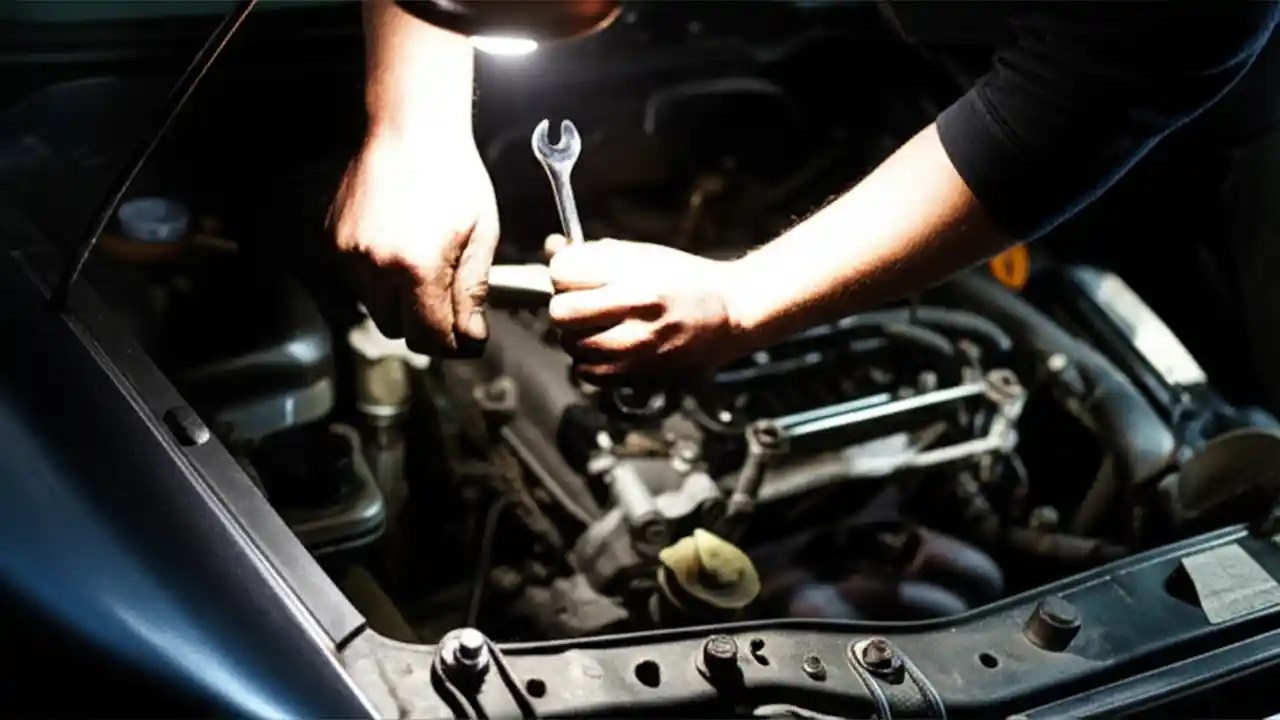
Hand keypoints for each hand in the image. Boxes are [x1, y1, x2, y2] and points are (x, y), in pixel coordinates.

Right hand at [331, 131, 499, 355]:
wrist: (410, 128)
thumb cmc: (453, 175)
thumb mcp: (481, 234)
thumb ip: (473, 291)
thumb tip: (471, 336)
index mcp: (417, 268)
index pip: (430, 338)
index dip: (454, 345)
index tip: (470, 338)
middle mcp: (376, 267)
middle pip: (399, 330)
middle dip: (426, 325)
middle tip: (451, 305)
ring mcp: (349, 254)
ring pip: (375, 307)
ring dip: (400, 302)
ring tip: (424, 264)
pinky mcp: (333, 241)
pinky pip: (357, 281)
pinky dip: (379, 278)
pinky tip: (399, 247)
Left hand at [545, 235, 749, 380]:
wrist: (731, 315)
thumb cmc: (687, 280)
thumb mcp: (643, 254)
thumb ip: (595, 254)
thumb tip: (551, 248)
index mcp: (636, 280)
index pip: (563, 274)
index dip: (564, 272)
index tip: (575, 275)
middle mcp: (636, 318)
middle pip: (560, 313)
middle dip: (566, 305)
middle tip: (584, 302)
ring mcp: (637, 352)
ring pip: (571, 345)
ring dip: (578, 334)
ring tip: (601, 324)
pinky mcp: (639, 377)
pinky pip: (586, 373)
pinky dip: (590, 360)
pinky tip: (609, 346)